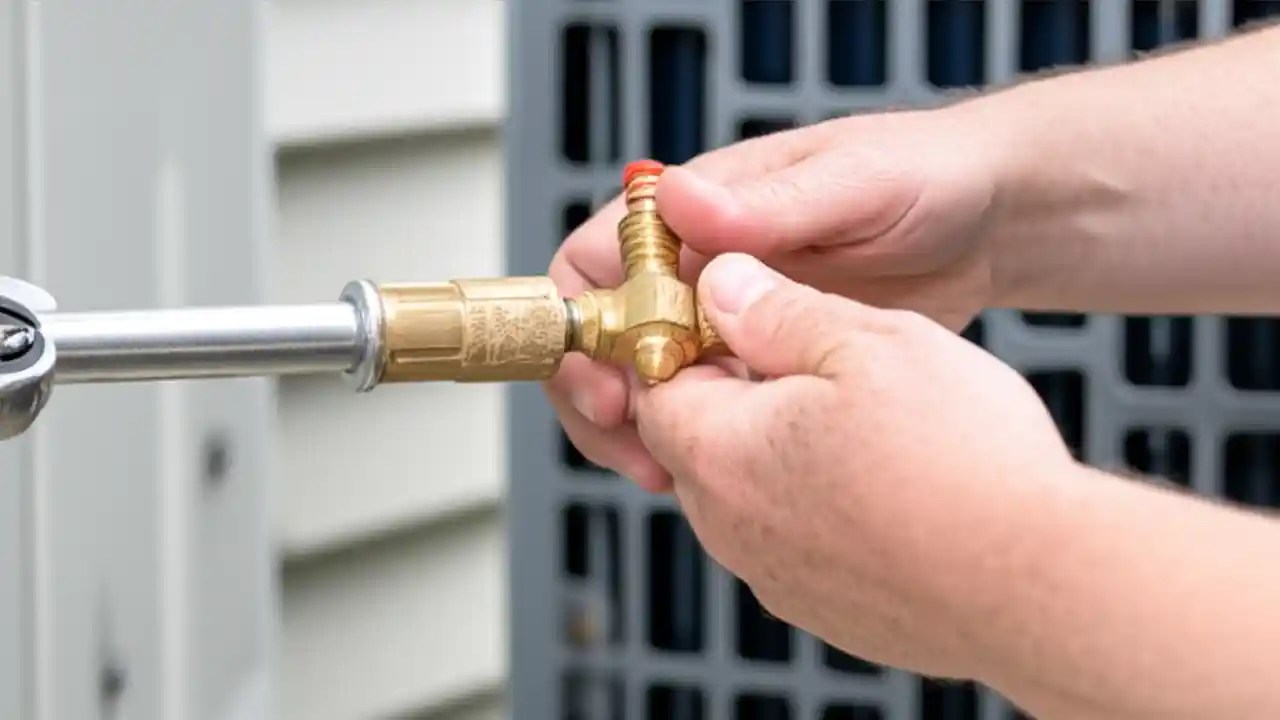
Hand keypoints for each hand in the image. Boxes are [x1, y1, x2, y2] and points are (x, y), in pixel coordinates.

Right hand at [546, 106, 1002, 491]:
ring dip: (646, 429)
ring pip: (649, 382)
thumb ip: (766, 204)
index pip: (594, 263)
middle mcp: (700, 268)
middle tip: (635, 446)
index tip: (609, 380)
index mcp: (698, 212)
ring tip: (669, 472)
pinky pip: (710, 407)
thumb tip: (678, 201)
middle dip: (600, 395)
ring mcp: (730, 320)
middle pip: (605, 336)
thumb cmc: (921, 175)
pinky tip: (720, 472)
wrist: (989, 223)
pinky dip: (701, 442)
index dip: (581, 326)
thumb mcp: (851, 182)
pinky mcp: (767, 362)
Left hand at [634, 254, 1073, 678]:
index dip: (691, 341)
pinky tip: (890, 485)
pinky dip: (823, 507)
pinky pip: (798, 542)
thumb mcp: (868, 343)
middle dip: (738, 395)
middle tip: (814, 361)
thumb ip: (777, 311)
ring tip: (864, 420)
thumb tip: (720, 284)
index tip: (741, 317)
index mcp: (719, 453)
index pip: (656, 385)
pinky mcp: (827, 611)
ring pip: (750, 493)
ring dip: (784, 451)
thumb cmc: (961, 460)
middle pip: (698, 442)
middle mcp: (731, 528)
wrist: (1042, 588)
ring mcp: (777, 578)